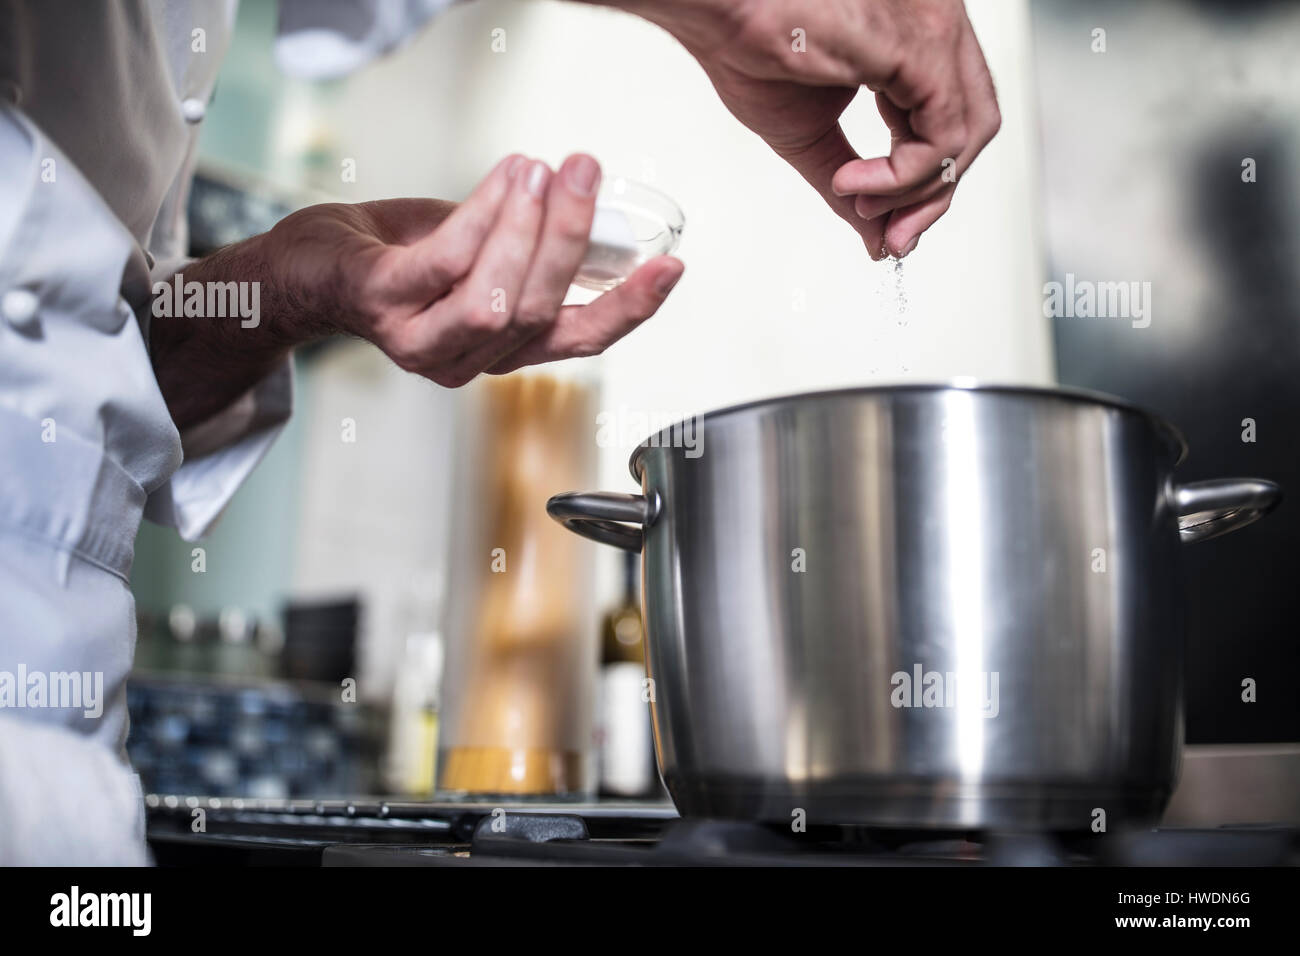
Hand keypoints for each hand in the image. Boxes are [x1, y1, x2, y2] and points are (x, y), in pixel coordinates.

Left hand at [267, 153, 683, 386]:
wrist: (302, 268)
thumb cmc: (394, 258)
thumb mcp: (473, 253)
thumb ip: (525, 246)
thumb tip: (586, 208)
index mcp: (501, 350)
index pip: (578, 340)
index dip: (629, 308)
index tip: (670, 267)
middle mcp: (466, 360)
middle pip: (540, 313)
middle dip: (571, 238)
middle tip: (585, 172)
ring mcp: (420, 342)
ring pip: (497, 299)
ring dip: (526, 229)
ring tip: (539, 171)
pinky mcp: (381, 307)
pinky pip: (445, 264)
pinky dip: (482, 215)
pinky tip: (502, 179)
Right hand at [618, 0, 999, 258]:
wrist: (720, 17)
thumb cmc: (750, 51)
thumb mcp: (814, 140)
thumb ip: (856, 189)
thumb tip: (879, 238)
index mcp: (914, 42)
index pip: (952, 122)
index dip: (926, 184)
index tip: (890, 230)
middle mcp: (935, 27)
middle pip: (974, 128)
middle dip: (933, 195)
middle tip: (893, 236)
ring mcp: (934, 30)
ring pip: (965, 136)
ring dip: (913, 192)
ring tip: (860, 201)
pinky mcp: (922, 45)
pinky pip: (942, 135)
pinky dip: (903, 177)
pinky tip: (853, 183)